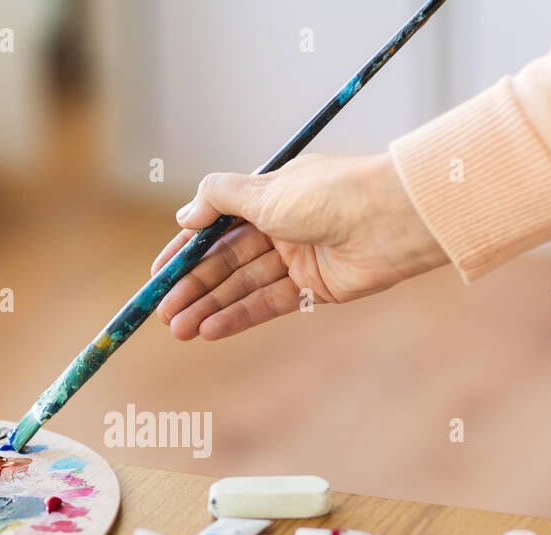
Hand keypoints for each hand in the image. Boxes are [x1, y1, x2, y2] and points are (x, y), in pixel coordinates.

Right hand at [151, 153, 447, 340]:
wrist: (393, 220)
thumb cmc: (332, 195)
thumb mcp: (265, 189)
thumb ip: (219, 199)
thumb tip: (184, 215)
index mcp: (269, 195)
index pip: (216, 226)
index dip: (185, 250)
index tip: (157, 275)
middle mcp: (281, 226)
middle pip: (226, 261)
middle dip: (193, 286)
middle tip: (163, 313)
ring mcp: (298, 258)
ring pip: (243, 286)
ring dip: (209, 307)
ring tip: (178, 329)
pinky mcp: (315, 287)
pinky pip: (268, 304)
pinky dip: (239, 317)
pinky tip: (210, 330)